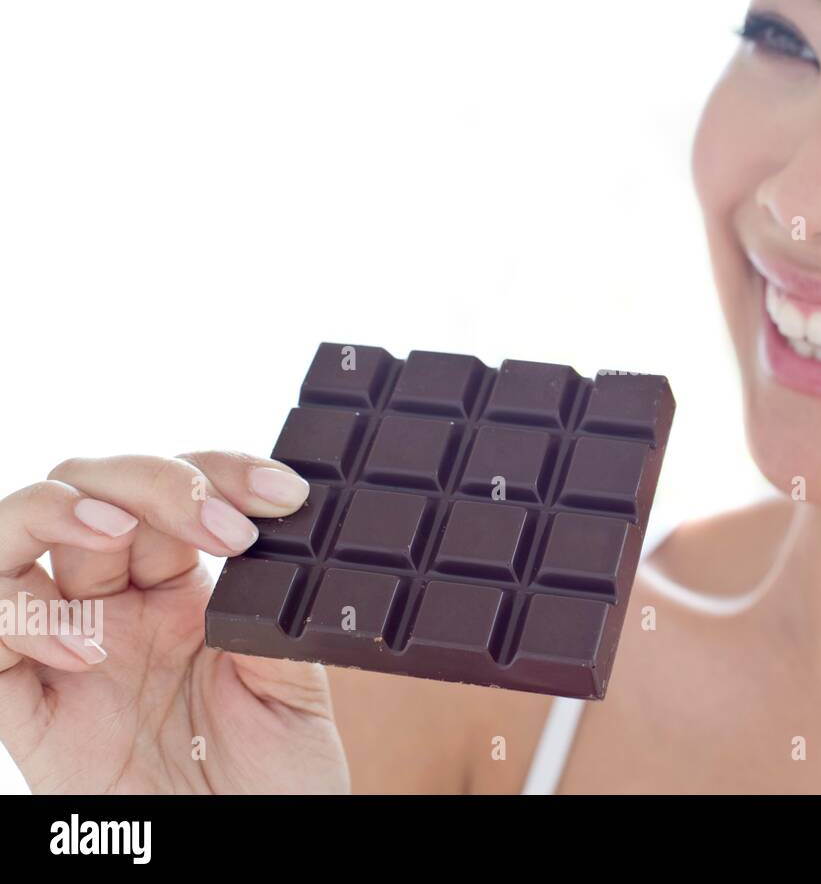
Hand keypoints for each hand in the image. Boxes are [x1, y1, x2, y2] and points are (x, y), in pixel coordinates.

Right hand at [0, 452, 349, 792]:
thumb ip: (274, 609)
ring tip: (116, 533)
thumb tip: (276, 539)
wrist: (249, 855)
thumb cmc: (275, 778)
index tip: (284, 494)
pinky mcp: (23, 704)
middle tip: (220, 526)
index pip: (179, 492)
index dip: (223, 473)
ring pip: (14, 533)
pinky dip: (19, 616)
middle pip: (92, 487)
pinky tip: (86, 649)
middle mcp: (116, 604)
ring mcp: (66, 645)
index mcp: (184, 587)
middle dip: (151, 481)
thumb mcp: (294, 682)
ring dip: (57, 510)